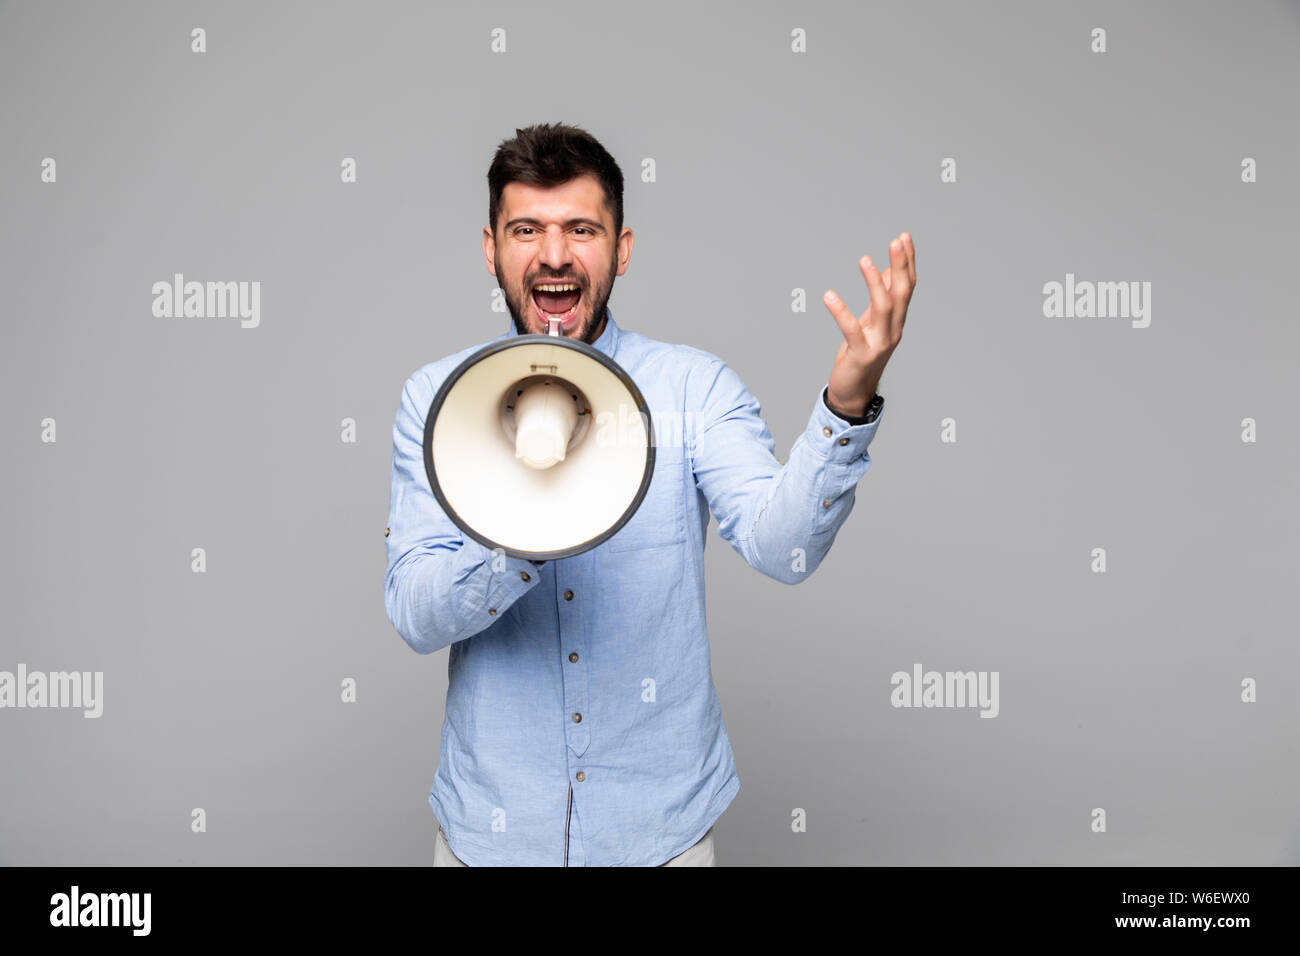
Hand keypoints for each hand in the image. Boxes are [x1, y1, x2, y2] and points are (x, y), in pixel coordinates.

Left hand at [823, 233, 915, 416]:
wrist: (854, 392)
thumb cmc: (862, 354)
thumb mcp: (873, 322)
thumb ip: (882, 298)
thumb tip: (888, 270)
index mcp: (897, 320)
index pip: (908, 286)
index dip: (907, 262)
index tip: (904, 238)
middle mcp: (893, 330)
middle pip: (902, 293)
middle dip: (901, 266)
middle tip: (896, 241)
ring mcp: (879, 342)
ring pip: (883, 308)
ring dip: (875, 282)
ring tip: (864, 259)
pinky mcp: (861, 354)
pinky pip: (851, 330)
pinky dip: (840, 312)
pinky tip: (828, 295)